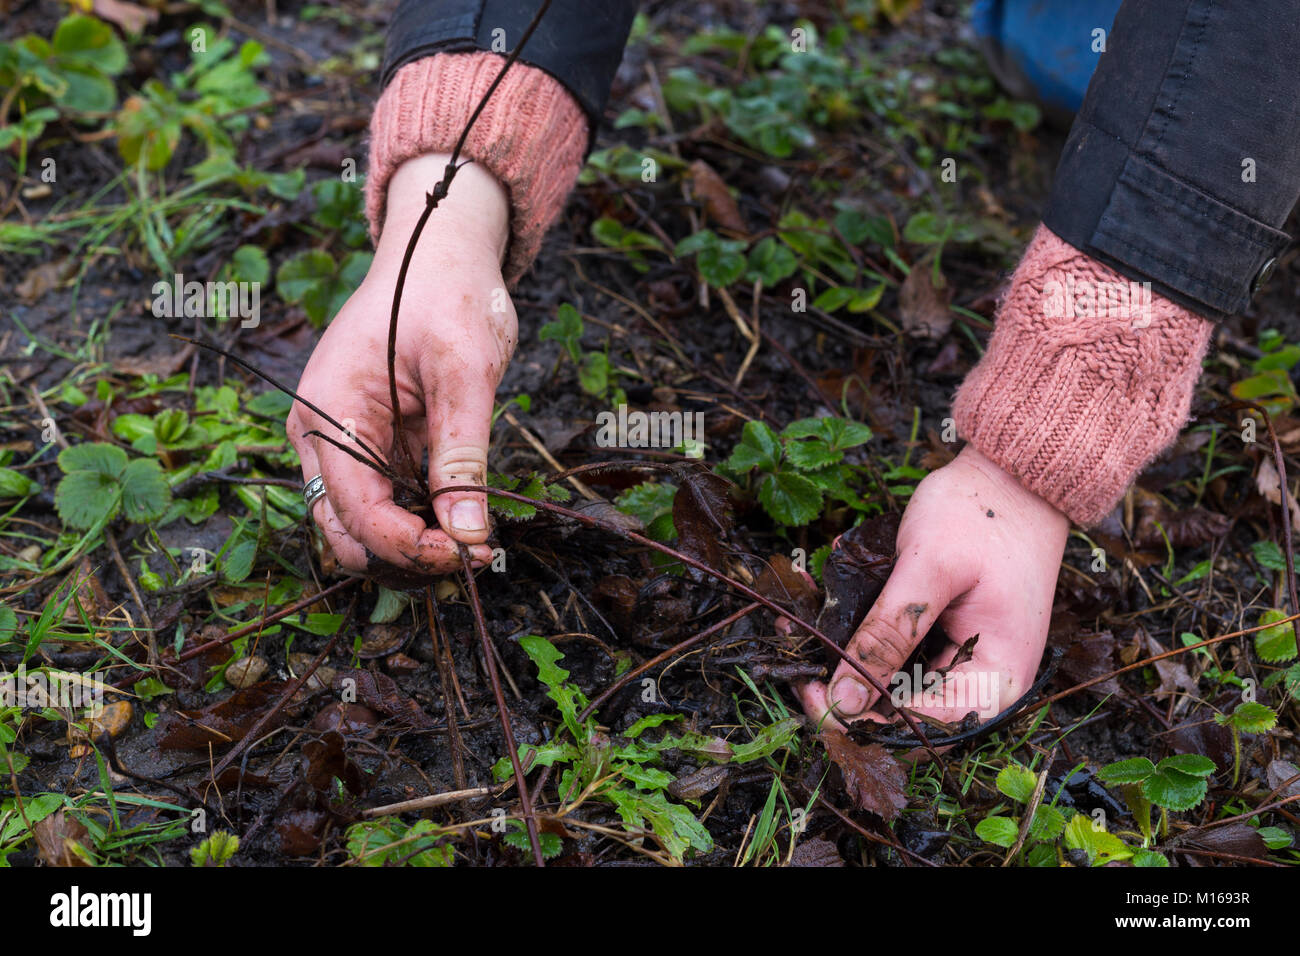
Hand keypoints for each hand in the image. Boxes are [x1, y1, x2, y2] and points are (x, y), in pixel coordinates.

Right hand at [288, 153, 512, 575]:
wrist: (438, 251)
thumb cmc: (448, 293)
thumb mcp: (466, 368)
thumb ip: (464, 453)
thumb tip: (469, 534)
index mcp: (329, 410)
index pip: (356, 511)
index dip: (411, 546)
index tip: (470, 553)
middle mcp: (320, 433)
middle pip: (347, 532)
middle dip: (406, 556)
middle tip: (473, 554)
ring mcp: (340, 440)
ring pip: (361, 526)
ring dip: (411, 544)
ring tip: (472, 538)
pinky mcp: (366, 443)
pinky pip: (383, 500)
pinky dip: (417, 518)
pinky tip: (460, 512)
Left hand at [799, 445, 1068, 728]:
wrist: (1010, 476)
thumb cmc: (980, 516)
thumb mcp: (927, 571)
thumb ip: (887, 636)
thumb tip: (842, 702)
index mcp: (993, 682)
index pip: (917, 730)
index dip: (858, 721)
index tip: (809, 690)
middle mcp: (980, 684)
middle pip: (901, 714)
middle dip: (844, 689)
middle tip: (796, 658)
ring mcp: (962, 662)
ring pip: (893, 686)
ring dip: (847, 661)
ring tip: (802, 630)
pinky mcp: (944, 639)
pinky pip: (899, 655)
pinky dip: (864, 637)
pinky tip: (829, 611)